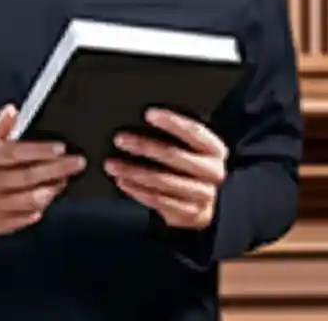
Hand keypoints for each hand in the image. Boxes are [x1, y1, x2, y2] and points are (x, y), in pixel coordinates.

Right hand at [0, 104, 86, 234]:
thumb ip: (0, 126)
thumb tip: (13, 110)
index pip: (15, 153)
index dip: (40, 150)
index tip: (61, 147)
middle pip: (26, 177)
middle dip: (56, 170)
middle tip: (78, 163)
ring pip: (28, 199)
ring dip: (51, 190)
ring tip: (65, 180)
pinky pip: (23, 217)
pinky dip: (38, 209)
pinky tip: (49, 197)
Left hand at [104, 108, 227, 229]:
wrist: (203, 204)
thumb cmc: (189, 168)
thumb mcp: (191, 149)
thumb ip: (175, 136)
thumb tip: (143, 121)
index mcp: (215, 150)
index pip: (195, 132)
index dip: (172, 122)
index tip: (149, 114)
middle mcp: (213, 172)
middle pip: (175, 156)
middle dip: (144, 146)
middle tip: (120, 139)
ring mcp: (203, 195)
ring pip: (163, 181)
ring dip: (134, 172)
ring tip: (112, 164)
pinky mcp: (189, 213)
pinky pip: (159, 201)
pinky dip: (137, 190)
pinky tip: (122, 181)